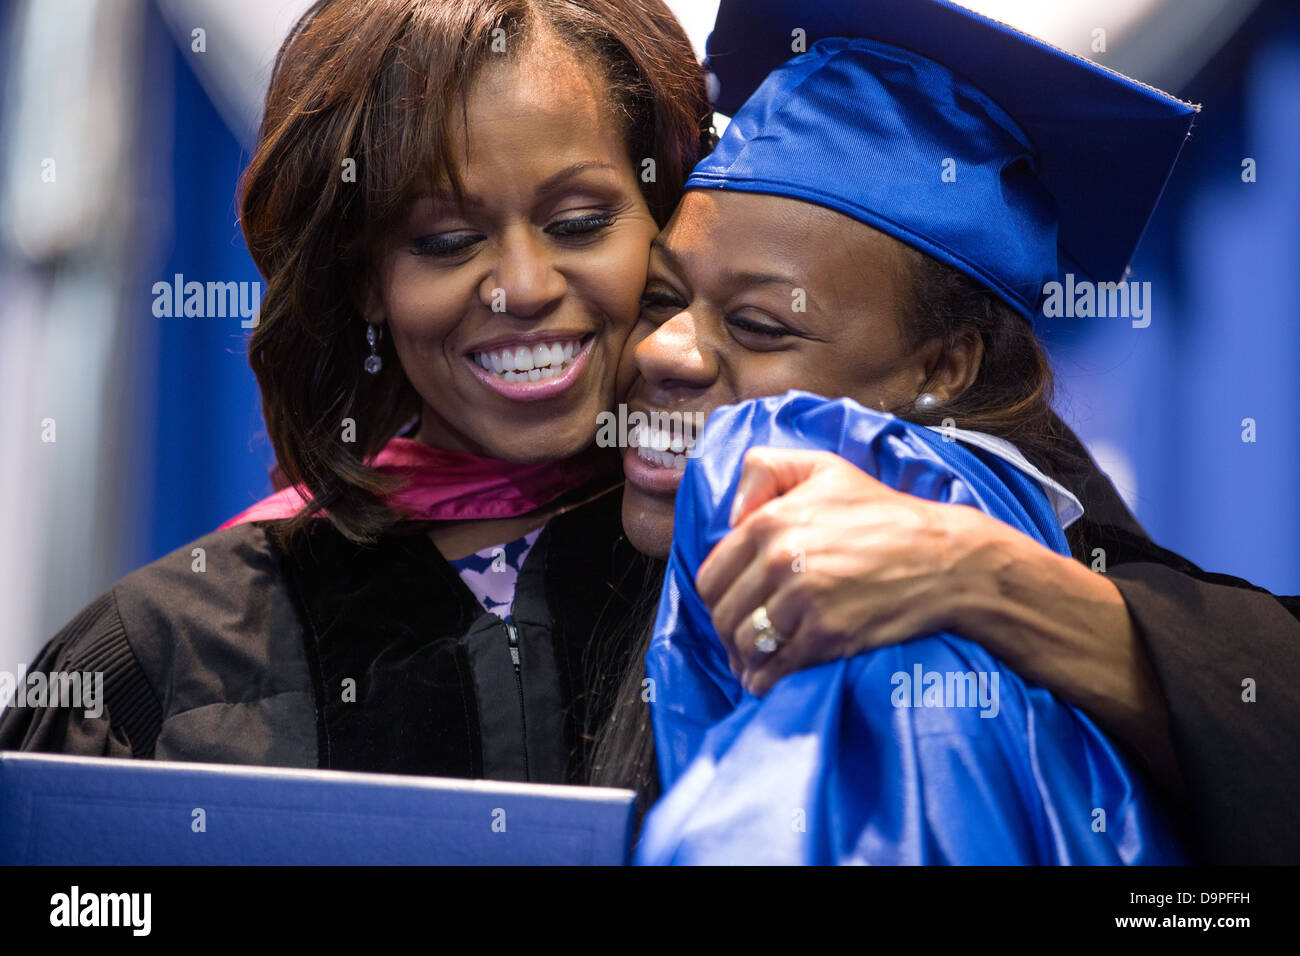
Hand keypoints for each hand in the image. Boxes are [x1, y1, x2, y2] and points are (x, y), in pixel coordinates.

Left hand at [696, 447, 985, 694]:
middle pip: (723, 614)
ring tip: (753, 661)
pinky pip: (775, 668)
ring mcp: (803, 600)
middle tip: (740, 639)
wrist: (944, 558)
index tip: (731, 605)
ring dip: (744, 659)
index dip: (717, 597)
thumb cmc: (883, 513)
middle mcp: (780, 560)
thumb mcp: (823, 468)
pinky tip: (766, 681)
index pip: (712, 576)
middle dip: (727, 631)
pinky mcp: (827, 636)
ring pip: (745, 643)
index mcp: (770, 521)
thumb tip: (731, 515)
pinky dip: (764, 680)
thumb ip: (765, 470)